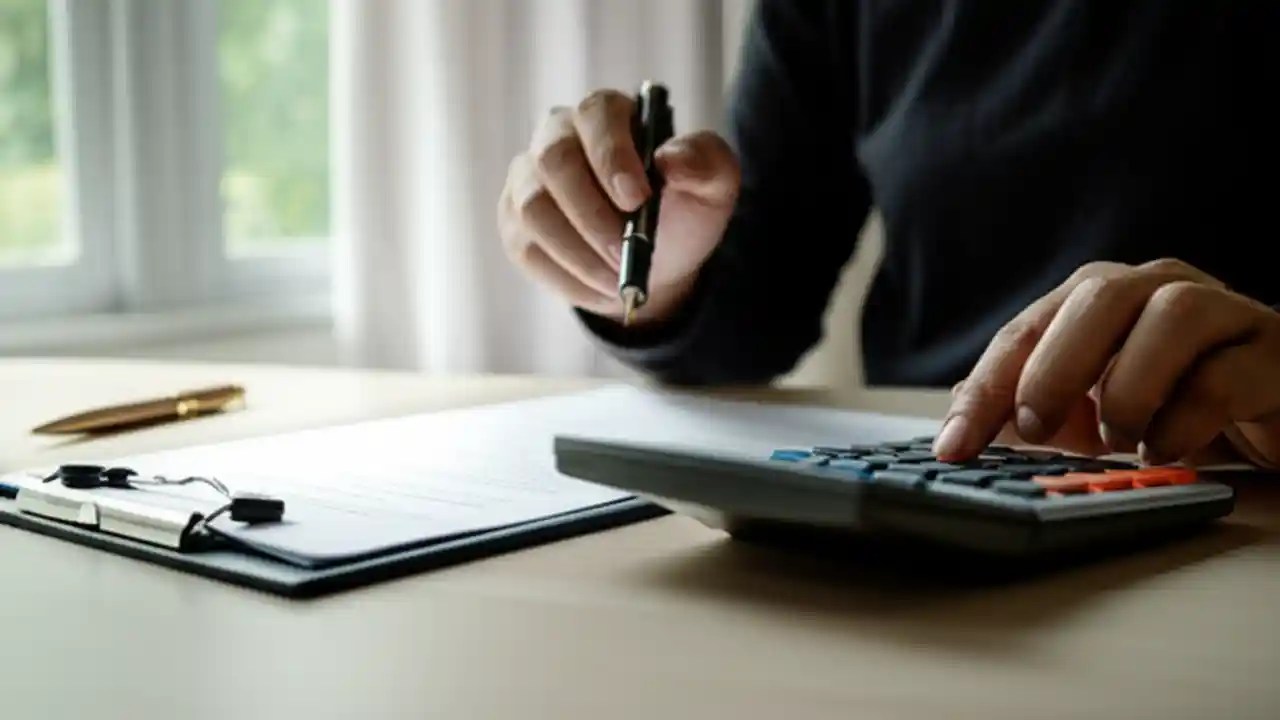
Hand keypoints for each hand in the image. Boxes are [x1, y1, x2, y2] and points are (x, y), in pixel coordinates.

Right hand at [497, 89, 739, 326]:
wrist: (655, 258)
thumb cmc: (681, 209)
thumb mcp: (713, 185)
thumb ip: (705, 163)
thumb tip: (672, 160)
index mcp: (607, 114)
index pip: (597, 115)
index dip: (611, 155)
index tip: (636, 199)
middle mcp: (558, 135)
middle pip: (554, 160)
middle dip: (591, 214)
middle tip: (623, 254)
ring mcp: (528, 178)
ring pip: (534, 209)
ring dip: (579, 253)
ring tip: (616, 277)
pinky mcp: (514, 221)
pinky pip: (525, 247)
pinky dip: (565, 275)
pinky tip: (596, 285)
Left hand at [934, 258, 1279, 468]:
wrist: (1274, 409)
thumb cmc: (1172, 400)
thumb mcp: (1089, 407)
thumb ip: (1029, 403)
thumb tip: (957, 415)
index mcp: (1100, 298)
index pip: (1025, 330)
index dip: (984, 389)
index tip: (954, 447)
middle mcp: (1159, 289)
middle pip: (1098, 298)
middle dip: (1054, 369)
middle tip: (1037, 429)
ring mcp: (1224, 313)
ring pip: (1173, 315)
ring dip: (1130, 387)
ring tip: (1118, 439)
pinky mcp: (1273, 354)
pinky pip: (1226, 374)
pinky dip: (1186, 419)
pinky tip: (1167, 448)